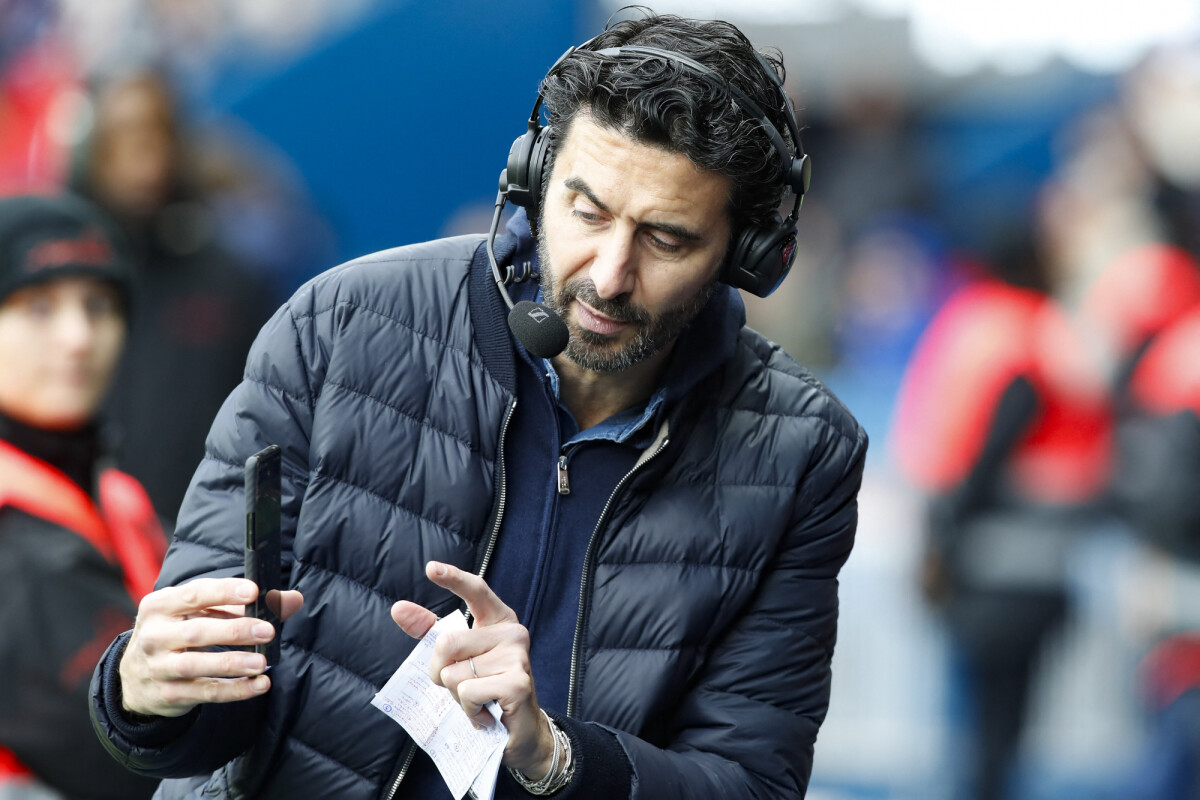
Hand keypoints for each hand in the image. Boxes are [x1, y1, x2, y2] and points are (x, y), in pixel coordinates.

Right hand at [119, 578, 303, 717]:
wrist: (134, 676)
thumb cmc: (178, 632)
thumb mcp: (200, 612)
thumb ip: (244, 605)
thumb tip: (292, 600)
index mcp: (160, 606)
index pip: (193, 594)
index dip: (224, 592)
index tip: (253, 591)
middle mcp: (154, 636)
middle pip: (196, 632)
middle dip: (234, 630)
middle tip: (267, 631)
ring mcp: (158, 667)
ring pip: (196, 666)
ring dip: (232, 663)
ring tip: (262, 662)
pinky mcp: (168, 695)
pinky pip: (204, 692)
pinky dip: (234, 690)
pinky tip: (259, 684)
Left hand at [391, 562, 554, 778]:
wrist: (519, 732)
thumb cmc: (486, 690)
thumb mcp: (458, 660)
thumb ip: (430, 633)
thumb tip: (398, 608)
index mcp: (499, 620)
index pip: (476, 590)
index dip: (453, 577)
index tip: (430, 568)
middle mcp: (513, 632)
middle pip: (447, 643)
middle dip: (441, 674)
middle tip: (465, 688)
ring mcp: (517, 657)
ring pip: (454, 674)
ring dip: (457, 697)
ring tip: (481, 702)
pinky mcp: (518, 683)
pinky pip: (467, 692)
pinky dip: (469, 710)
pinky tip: (488, 714)